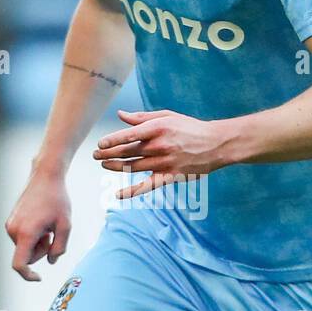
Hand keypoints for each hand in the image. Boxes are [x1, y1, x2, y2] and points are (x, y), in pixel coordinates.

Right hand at [5, 171, 71, 280]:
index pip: (20, 264)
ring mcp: (10, 225)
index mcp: (26, 233)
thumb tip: (51, 262)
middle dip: (41, 251)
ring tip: (47, 225)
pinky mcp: (10, 221)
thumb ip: (60, 247)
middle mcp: (13, 230)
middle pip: (27, 256)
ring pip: (25, 248)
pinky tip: (41, 221)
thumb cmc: (57, 200)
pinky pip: (22, 239)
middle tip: (52, 234)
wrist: (45, 177)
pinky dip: (33, 236)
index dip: (28, 275)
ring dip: (38, 243)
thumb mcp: (66, 225)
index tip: (38, 278)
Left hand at [93, 109, 228, 198]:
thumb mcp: (167, 116)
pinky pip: (148, 186)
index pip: (129, 135)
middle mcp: (160, 146)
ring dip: (116, 167)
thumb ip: (142, 118)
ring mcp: (165, 162)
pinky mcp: (171, 176)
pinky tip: (118, 195)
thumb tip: (120, 115)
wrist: (216, 144)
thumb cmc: (189, 127)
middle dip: (108, 154)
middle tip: (95, 155)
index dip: (112, 141)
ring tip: (104, 165)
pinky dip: (132, 192)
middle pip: (128, 152)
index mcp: (158, 128)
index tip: (100, 144)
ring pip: (134, 167)